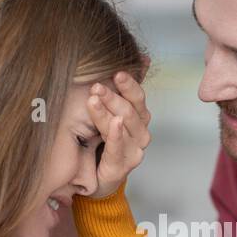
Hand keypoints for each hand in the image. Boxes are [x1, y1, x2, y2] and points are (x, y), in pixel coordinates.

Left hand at [87, 69, 151, 199]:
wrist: (96, 177)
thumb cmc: (104, 142)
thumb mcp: (113, 111)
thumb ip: (126, 88)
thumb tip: (143, 59)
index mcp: (139, 119)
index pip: (138, 98)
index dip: (129, 85)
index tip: (116, 73)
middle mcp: (140, 134)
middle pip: (130, 111)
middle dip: (112, 97)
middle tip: (96, 86)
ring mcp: (133, 151)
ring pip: (123, 127)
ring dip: (107, 112)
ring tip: (93, 100)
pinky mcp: (121, 167)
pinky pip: (118, 148)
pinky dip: (116, 135)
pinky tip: (113, 124)